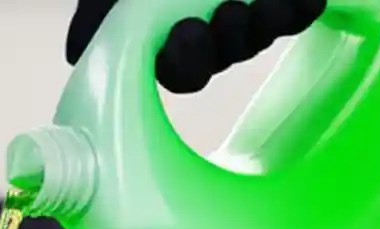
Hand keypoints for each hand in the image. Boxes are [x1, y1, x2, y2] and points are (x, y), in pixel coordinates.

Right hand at [66, 0, 327, 93]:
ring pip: (261, 37)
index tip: (184, 29)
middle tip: (227, 13)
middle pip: (223, 58)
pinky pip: (299, 13)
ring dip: (263, 27)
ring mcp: (248, 9)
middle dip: (226, 42)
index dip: (183, 60)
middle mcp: (209, 26)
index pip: (179, 70)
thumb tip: (78, 55)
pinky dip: (301, 8)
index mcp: (168, 30)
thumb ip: (95, 15)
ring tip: (259, 4)